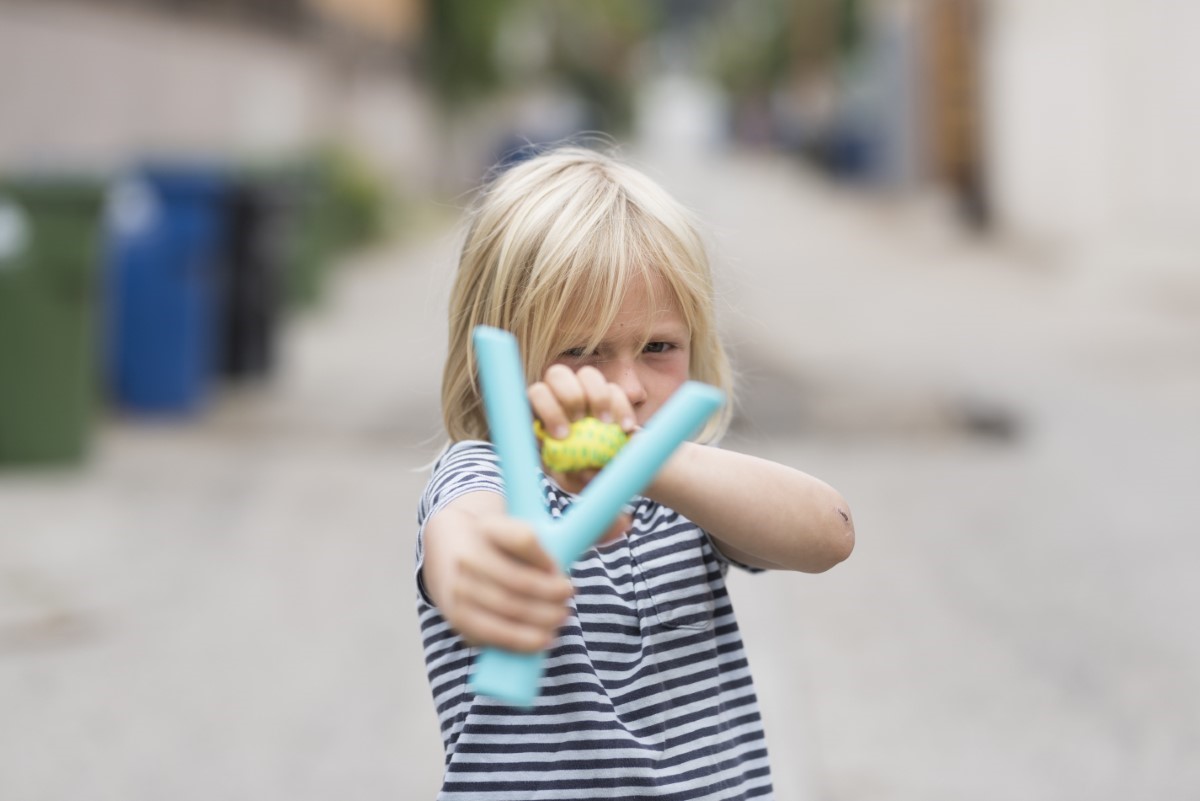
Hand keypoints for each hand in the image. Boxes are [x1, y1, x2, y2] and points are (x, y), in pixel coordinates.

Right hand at [425, 505, 628, 651]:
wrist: (452, 549)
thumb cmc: (507, 544)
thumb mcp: (536, 529)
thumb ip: (582, 527)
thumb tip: (625, 524)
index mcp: (490, 525)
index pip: (521, 538)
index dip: (546, 559)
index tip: (561, 571)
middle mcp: (469, 553)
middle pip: (516, 579)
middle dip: (550, 595)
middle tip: (569, 599)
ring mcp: (458, 586)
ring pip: (506, 606)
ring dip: (540, 618)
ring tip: (559, 618)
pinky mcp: (456, 615)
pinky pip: (488, 632)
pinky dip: (519, 640)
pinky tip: (542, 641)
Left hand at [528, 364, 636, 494]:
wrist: (611, 471)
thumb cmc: (581, 475)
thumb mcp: (571, 481)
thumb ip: (571, 477)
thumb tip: (581, 470)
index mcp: (541, 416)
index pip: (534, 396)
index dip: (547, 409)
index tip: (563, 435)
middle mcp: (560, 397)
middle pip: (557, 374)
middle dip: (570, 395)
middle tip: (581, 421)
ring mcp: (585, 392)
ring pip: (587, 374)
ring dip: (597, 396)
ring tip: (605, 424)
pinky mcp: (609, 395)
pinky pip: (614, 390)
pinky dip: (620, 407)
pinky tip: (625, 429)